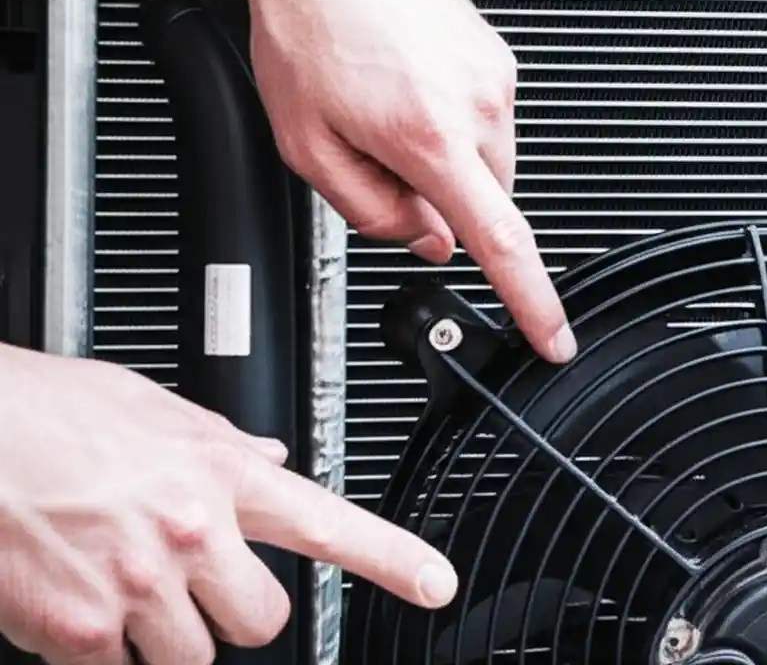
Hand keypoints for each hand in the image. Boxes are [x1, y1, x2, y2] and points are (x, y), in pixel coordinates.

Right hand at [0, 344, 455, 664]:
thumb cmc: (46, 413)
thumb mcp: (152, 411)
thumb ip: (223, 444)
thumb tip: (274, 460)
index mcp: (220, 474)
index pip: (329, 524)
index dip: (394, 559)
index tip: (435, 584)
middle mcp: (192, 533)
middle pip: (262, 622)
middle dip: (232, 615)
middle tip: (191, 587)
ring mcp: (139, 587)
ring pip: (192, 660)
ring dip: (162, 640)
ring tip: (120, 586)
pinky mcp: (79, 631)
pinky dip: (99, 655)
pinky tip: (74, 605)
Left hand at [227, 0, 577, 362]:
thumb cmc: (309, 31)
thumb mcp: (309, 144)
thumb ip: (371, 211)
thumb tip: (424, 241)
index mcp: (430, 140)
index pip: (501, 243)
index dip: (532, 302)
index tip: (555, 339)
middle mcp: (478, 108)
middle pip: (488, 200)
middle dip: (446, 203)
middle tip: (388, 165)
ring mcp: (494, 77)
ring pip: (489, 159)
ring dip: (450, 159)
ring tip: (392, 111)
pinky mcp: (497, 55)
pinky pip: (488, 116)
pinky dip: (454, 121)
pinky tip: (408, 88)